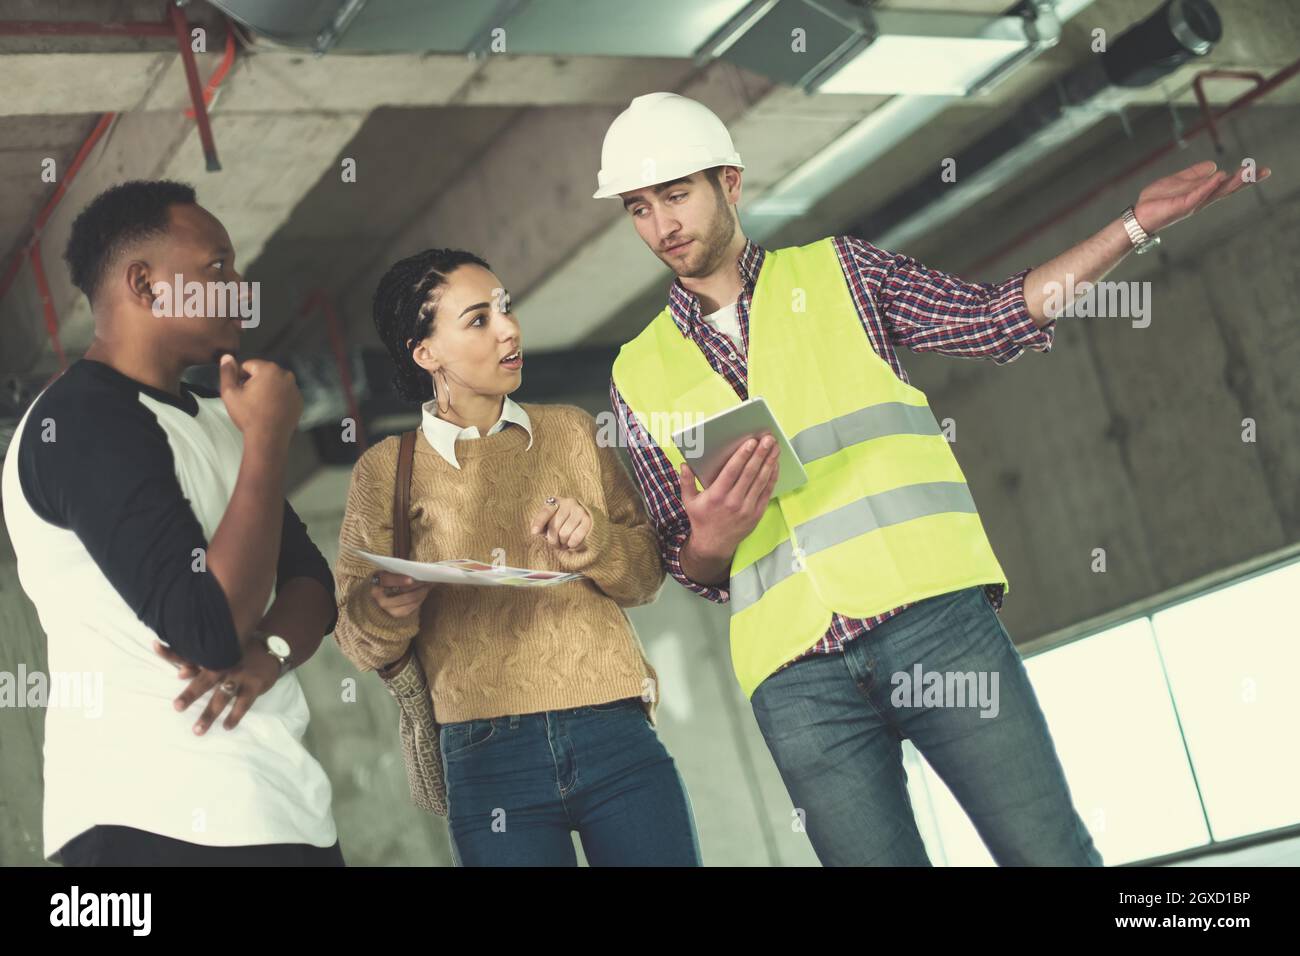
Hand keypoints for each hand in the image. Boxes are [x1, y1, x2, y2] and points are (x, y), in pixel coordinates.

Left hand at [153, 639, 278, 734]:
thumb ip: (200, 662)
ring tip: (197, 730)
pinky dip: (235, 715)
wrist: (272, 649)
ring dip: (210, 713)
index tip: (155, 647)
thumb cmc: (240, 652)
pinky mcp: (255, 685)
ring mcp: (240, 675)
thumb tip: (178, 673)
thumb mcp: (223, 651)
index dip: (172, 652)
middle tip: (177, 707)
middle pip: (205, 679)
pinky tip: (226, 726)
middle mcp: (226, 664)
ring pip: (222, 696)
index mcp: (215, 655)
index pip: (190, 654)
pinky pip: (244, 703)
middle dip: (191, 693)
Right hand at [218, 354, 302, 445]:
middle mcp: (286, 375)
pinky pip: (284, 393)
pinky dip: (278, 398)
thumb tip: (227, 356)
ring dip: (266, 390)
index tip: (240, 392)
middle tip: (249, 400)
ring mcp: (294, 388)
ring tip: (260, 406)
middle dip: (254, 382)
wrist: (268, 438)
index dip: (240, 377)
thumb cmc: (248, 416)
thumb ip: (227, 372)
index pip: (249, 365)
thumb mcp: (230, 393)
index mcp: (269, 370)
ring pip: (274, 383)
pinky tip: (270, 410)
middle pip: (263, 373)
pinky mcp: (299, 400)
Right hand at [369, 572, 432, 617]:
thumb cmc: (388, 578)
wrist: (380, 594)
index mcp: (375, 580)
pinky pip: (411, 607)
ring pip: (408, 599)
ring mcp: (386, 607)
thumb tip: (418, 568)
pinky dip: (420, 599)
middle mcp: (378, 596)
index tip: (411, 579)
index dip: (399, 580)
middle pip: (401, 591)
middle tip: (428, 579)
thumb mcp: (389, 571)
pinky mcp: (395, 614)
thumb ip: (399, 570)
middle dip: (417, 585)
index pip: (386, 580)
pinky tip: (424, 592)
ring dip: (421, 591)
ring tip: (429, 584)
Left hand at [530, 497, 591, 549]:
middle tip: (556, 544)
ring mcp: (579, 510)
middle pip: (554, 526)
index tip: (534, 532)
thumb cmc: (563, 522)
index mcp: (556, 501)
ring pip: (564, 534)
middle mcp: (569, 503)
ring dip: (563, 543)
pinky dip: (572, 544)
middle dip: (553, 540)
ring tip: (564, 542)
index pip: (546, 512)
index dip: (539, 522)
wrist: (585, 520)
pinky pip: (576, 537)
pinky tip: (572, 543)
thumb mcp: (550, 520)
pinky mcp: (588, 520)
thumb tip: (535, 531)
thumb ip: (540, 524)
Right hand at [680, 433, 778, 562]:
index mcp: (716, 495)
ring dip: (770, 462)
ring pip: (761, 481)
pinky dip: (772, 477)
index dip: (743, 455)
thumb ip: (686, 481)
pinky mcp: (756, 514)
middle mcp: (733, 502)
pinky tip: (775, 465)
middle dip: (760, 454)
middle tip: (768, 439)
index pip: (732, 471)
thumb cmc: (701, 519)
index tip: (751, 442)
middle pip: (750, 473)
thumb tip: (684, 464)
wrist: (713, 545)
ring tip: (775, 447)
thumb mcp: (689, 501)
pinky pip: (767, 492)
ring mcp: (747, 509)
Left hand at [1133, 159, 1269, 233]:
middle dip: (1245, 180)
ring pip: (1217, 192)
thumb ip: (1195, 174)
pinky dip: (1209, 186)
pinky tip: (1219, 176)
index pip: (1227, 183)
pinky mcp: (1182, 205)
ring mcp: (1193, 203)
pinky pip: (1198, 194)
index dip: (1244, 177)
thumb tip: (1213, 165)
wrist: (1140, 214)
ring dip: (1232, 181)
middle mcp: (1201, 199)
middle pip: (1227, 189)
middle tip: (1262, 171)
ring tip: (1246, 171)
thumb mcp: (1179, 181)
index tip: (1262, 170)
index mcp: (1202, 192)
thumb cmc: (1158, 200)